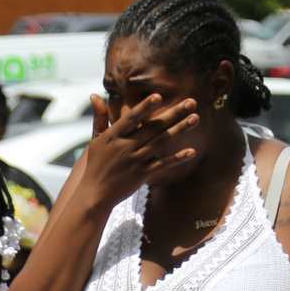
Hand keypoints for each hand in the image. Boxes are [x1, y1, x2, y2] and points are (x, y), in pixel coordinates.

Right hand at [80, 92, 199, 209]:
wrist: (94, 194)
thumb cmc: (95, 165)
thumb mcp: (95, 140)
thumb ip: (99, 117)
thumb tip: (94, 95)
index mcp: (113, 136)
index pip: (131, 118)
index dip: (144, 107)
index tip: (159, 96)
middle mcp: (125, 147)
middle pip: (153, 127)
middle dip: (173, 113)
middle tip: (191, 102)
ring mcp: (134, 161)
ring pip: (160, 142)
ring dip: (180, 130)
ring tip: (195, 118)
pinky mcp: (141, 175)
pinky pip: (162, 165)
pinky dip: (176, 158)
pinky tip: (191, 152)